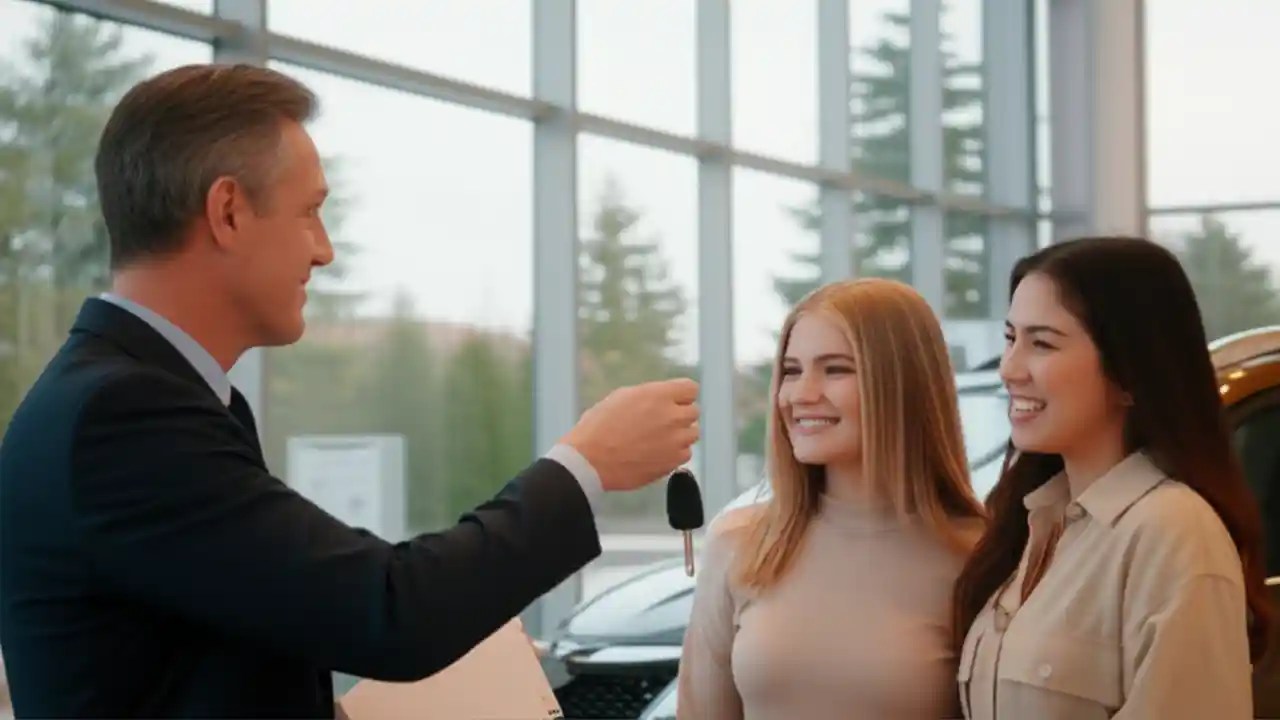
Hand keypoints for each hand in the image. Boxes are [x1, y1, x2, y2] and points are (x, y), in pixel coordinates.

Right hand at [561, 378, 699, 491]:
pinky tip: (657, 453)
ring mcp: (675, 440)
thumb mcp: (621, 397)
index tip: (674, 401)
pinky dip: (675, 453)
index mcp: (658, 395)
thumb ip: (649, 396)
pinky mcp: (673, 462)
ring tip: (659, 440)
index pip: (690, 389)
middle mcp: (672, 416)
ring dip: (680, 435)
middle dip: (680, 415)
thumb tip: (660, 399)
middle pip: (694, 411)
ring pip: (692, 433)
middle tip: (662, 423)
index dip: (681, 395)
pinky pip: (686, 453)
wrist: (590, 461)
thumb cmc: (598, 428)